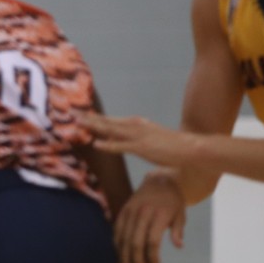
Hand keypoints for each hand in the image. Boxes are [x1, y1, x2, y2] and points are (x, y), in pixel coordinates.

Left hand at [82, 112, 197, 167]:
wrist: (190, 148)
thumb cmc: (170, 146)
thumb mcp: (146, 138)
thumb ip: (128, 138)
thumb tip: (110, 139)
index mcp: (137, 124)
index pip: (112, 120)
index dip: (96, 118)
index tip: (82, 114)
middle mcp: (136, 127)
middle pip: (108, 122)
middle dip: (91, 119)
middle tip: (74, 114)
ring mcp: (138, 136)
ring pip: (112, 130)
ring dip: (95, 127)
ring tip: (79, 123)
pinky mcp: (142, 147)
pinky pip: (122, 146)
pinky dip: (108, 144)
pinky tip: (97, 144)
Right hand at [114, 172, 186, 262]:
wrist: (159, 180)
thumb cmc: (173, 201)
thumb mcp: (181, 214)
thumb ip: (178, 230)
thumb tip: (179, 246)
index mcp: (160, 214)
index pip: (153, 241)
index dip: (152, 257)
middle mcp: (143, 212)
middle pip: (135, 242)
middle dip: (137, 260)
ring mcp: (130, 211)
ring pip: (123, 238)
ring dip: (124, 256)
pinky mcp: (123, 211)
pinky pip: (117, 230)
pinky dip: (117, 244)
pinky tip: (120, 255)